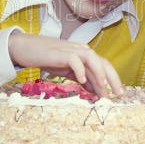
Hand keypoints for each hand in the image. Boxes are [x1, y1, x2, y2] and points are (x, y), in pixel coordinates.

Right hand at [8, 33, 122, 96]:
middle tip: (118, 94)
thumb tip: (96, 91)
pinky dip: (79, 69)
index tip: (118, 94)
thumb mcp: (68, 72)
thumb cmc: (47, 59)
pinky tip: (82, 80)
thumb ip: (82, 79)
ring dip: (99, 72)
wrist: (25, 49)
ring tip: (104, 88)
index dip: (113, 79)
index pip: (104, 65)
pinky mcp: (60, 52)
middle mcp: (81, 50)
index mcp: (84, 55)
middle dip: (112, 78)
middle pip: (102, 61)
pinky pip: (73, 59)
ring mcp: (71, 50)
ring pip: (91, 58)